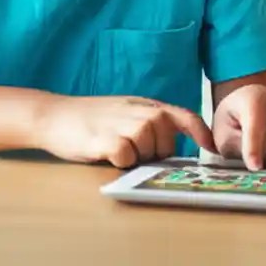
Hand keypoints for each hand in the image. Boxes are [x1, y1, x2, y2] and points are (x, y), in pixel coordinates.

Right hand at [34, 96, 216, 168]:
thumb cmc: (92, 118)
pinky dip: (119, 160)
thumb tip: (173, 145)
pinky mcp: (107, 140)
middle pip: (167, 141)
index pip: (184, 116)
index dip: (201, 133)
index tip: (211, 148)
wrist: (54, 115)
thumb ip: (151, 122)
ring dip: (135, 156)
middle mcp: (140, 112)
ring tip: (114, 148)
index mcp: (146, 105)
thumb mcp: (127, 111)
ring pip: (148, 150)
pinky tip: (105, 153)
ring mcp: (124, 124)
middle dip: (155, 152)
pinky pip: (127, 157)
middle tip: (131, 149)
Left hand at [212, 84, 265, 170]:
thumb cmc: (237, 117)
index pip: (255, 128)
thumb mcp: (223, 129)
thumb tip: (253, 166)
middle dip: (254, 157)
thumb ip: (231, 146)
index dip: (254, 148)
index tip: (254, 166)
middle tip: (246, 144)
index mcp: (255, 99)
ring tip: (260, 143)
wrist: (259, 103)